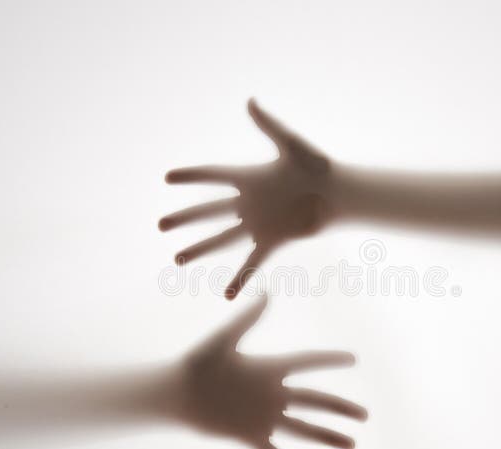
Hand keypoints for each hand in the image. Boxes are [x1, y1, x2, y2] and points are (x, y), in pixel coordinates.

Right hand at [159, 99, 333, 299]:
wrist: (340, 195)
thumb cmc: (318, 167)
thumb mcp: (292, 144)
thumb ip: (269, 125)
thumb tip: (249, 101)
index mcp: (250, 178)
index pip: (213, 176)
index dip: (191, 177)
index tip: (167, 178)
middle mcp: (249, 203)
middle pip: (209, 213)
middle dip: (184, 219)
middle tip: (160, 226)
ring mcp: (258, 224)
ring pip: (221, 240)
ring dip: (200, 250)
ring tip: (177, 259)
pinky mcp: (272, 241)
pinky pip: (251, 263)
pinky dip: (240, 280)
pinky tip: (226, 296)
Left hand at [169, 296, 366, 448]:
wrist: (176, 394)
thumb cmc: (197, 363)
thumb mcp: (223, 340)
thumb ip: (246, 319)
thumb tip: (267, 293)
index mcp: (269, 369)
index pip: (307, 363)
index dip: (330, 361)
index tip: (354, 359)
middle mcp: (273, 394)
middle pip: (315, 401)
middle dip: (340, 408)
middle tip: (365, 414)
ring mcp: (265, 417)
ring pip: (304, 429)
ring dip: (328, 437)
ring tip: (352, 444)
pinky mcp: (251, 436)